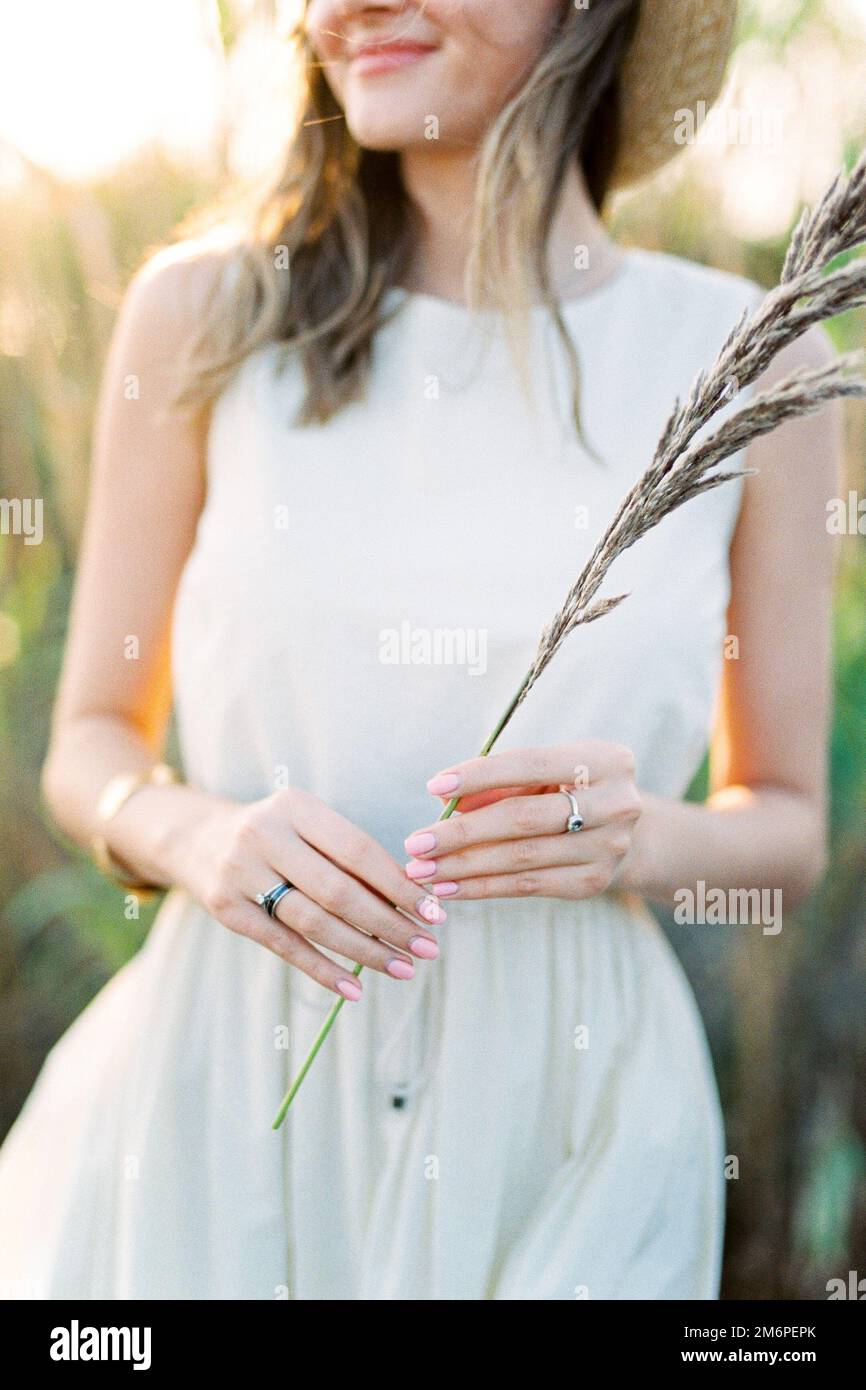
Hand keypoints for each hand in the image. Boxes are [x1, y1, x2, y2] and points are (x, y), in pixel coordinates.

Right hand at [177, 788, 443, 999]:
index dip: (400, 885)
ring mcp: (241, 873)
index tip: (435, 912)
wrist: (196, 838)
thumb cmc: (277, 835)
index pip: (359, 850)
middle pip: (338, 891)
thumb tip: (417, 898)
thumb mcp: (309, 826)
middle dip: (389, 924)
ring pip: (314, 922)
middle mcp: (264, 835)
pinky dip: (323, 970)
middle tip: (427, 948)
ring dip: (364, 951)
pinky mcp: (227, 909)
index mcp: (296, 806)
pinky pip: (284, 946)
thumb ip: (352, 856)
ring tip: (402, 968)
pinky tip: (354, 988)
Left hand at [403, 741, 641, 902]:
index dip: (478, 775)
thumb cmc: (568, 789)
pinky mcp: (593, 883)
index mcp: (604, 760)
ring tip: (422, 871)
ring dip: (463, 867)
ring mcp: (609, 848)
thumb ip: (500, 783)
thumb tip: (445, 800)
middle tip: (415, 843)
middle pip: (522, 818)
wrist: (624, 831)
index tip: (433, 786)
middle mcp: (615, 803)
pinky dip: (483, 888)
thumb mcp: (544, 772)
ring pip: (521, 858)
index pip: (528, 764)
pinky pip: (527, 886)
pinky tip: (449, 888)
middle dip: (461, 832)